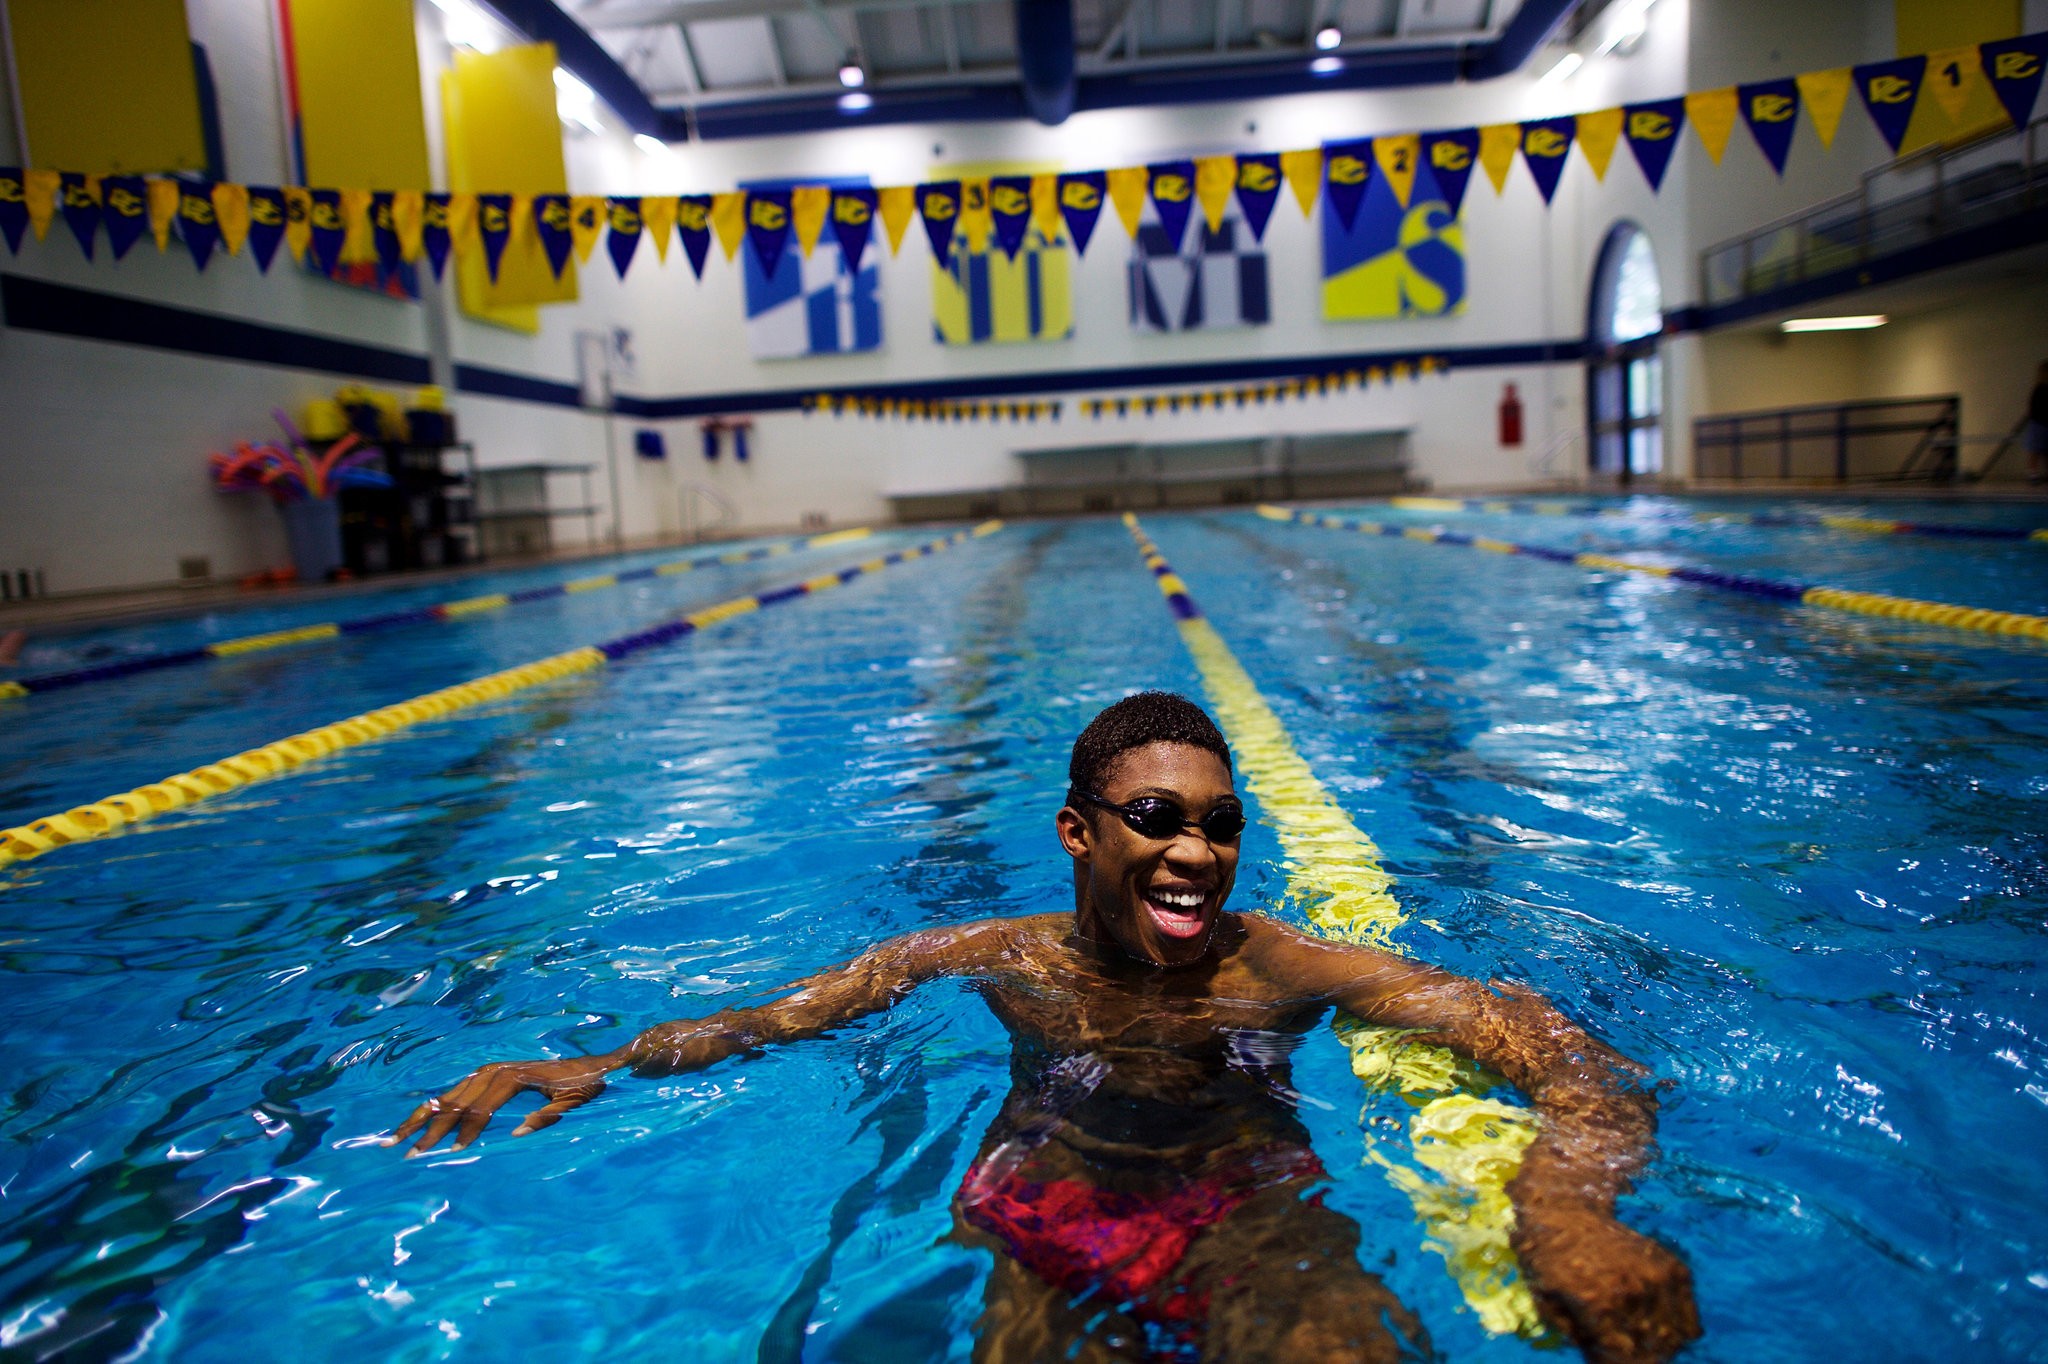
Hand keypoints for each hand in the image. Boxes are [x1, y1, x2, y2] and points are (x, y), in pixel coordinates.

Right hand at [386, 1057, 612, 1154]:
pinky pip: (457, 1091)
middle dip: (430, 1128)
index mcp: (514, 1077)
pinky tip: (419, 1121)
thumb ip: (546, 1118)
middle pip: (456, 1101)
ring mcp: (490, 1070)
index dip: (465, 1132)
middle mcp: (497, 1070)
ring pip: (449, 1095)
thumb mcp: (573, 1104)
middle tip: (407, 1153)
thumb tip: (515, 1135)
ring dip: (422, 1117)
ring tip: (395, 1138)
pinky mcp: (490, 1074)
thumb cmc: (585, 1087)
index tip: (450, 1152)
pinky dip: (435, 1107)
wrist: (593, 1065)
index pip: (481, 1108)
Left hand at [1514, 1206, 1700, 1363]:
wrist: (1568, 1212)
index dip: (1612, 1363)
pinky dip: (1680, 1327)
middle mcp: (1634, 1291)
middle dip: (1639, 1358)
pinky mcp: (1674, 1268)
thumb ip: (1580, 1338)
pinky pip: (1690, 1318)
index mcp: (1599, 1304)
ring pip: (1676, 1338)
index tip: (1606, 1358)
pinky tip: (1657, 1322)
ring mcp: (1658, 1278)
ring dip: (1660, 1345)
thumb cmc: (1550, 1258)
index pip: (1624, 1361)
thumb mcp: (1548, 1303)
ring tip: (1640, 1338)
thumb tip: (1608, 1359)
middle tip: (1623, 1348)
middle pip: (1653, 1353)